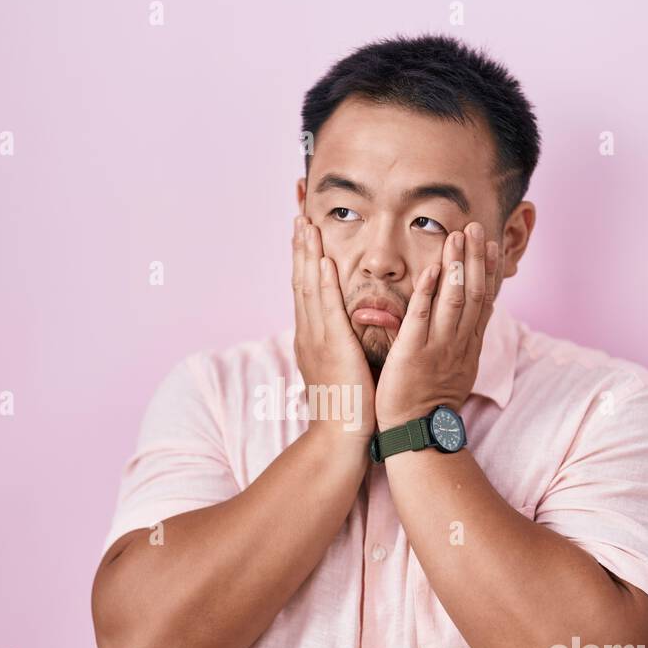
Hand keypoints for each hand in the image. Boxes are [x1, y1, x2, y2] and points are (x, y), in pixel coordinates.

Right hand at [291, 215, 376, 442]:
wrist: (339, 436)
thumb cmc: (348, 407)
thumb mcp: (343, 366)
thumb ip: (343, 343)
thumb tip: (349, 327)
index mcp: (311, 336)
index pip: (305, 287)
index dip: (303, 256)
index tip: (302, 228)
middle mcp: (308, 333)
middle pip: (300, 279)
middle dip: (299, 245)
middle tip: (298, 211)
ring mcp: (316, 340)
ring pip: (308, 288)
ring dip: (307, 254)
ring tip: (305, 223)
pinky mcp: (332, 348)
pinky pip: (326, 310)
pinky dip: (322, 284)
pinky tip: (322, 261)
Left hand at [375, 222, 499, 430]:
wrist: (415, 432)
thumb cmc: (428, 401)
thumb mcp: (456, 369)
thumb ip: (461, 341)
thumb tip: (469, 321)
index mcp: (468, 345)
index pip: (485, 301)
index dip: (490, 271)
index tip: (493, 244)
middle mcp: (458, 342)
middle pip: (475, 293)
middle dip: (476, 258)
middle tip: (477, 227)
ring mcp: (437, 347)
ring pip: (454, 300)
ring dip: (457, 265)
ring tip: (457, 236)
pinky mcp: (413, 353)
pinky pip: (421, 318)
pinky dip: (427, 293)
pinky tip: (430, 269)